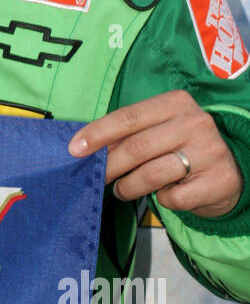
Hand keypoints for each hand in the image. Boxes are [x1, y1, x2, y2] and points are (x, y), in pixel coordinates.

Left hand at [68, 89, 242, 218]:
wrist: (229, 172)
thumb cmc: (181, 148)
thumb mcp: (159, 130)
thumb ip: (129, 134)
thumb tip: (87, 148)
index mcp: (177, 102)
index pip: (128, 117)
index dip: (98, 133)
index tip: (75, 149)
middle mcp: (196, 123)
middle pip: (137, 148)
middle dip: (110, 166)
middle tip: (98, 178)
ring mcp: (210, 152)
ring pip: (152, 175)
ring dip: (129, 187)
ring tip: (123, 190)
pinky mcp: (218, 181)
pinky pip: (173, 197)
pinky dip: (162, 200)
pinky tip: (165, 194)